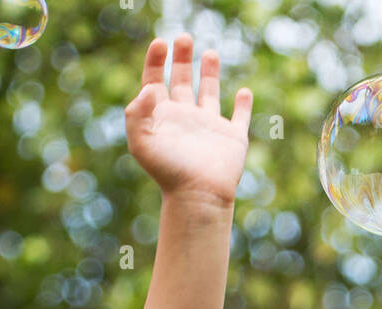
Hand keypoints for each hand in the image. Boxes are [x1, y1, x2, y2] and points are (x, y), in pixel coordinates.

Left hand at [124, 34, 251, 204]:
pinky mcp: (232, 139)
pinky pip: (239, 118)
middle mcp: (185, 119)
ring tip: (209, 53)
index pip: (155, 82)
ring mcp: (210, 128)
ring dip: (209, 73)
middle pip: (182, 81)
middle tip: (184, 38)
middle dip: (182, 59)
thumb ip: (137, 112)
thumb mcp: (140, 141)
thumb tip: (150, 88)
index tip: (160, 44)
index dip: (155, 61)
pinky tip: (244, 92)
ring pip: (209, 94)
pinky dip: (243, 105)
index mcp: (163, 118)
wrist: (198, 196)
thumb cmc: (168, 172)